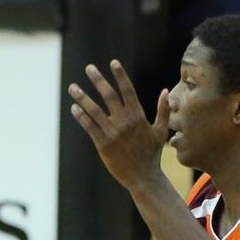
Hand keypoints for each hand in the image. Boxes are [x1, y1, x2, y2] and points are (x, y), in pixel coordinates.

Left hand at [68, 60, 170, 190]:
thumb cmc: (152, 154)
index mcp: (138, 116)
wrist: (143, 177)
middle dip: (98, 80)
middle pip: (109, 96)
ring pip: (95, 111)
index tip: (113, 62)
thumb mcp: (161, 131)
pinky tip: (74, 108)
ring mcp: (113, 133)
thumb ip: (163, 110)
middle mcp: (125, 122)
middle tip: (89, 68)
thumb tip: (166, 91)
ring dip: (82, 98)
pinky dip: (81, 117)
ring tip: (73, 87)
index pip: (128, 90)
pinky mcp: (103, 145)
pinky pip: (90, 127)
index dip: (120, 75)